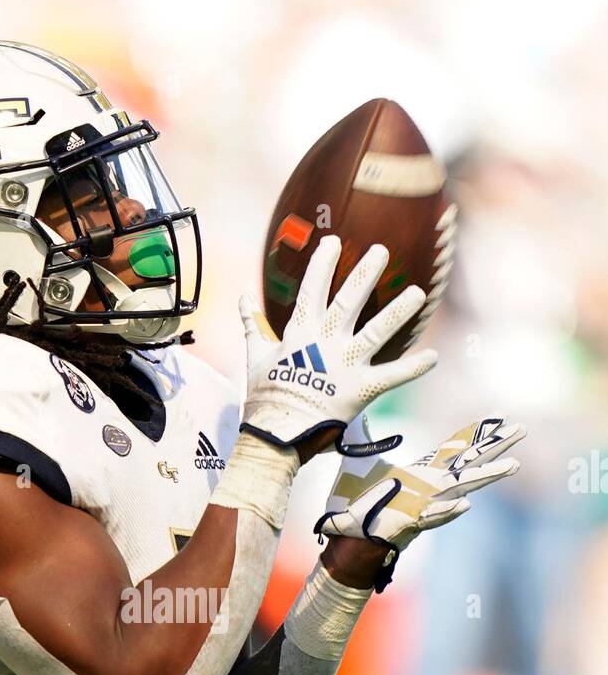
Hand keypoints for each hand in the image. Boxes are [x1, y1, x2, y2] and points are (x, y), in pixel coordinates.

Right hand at [238, 235, 437, 455]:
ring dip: (399, 311)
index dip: (323, 264)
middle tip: (381, 251)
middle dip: (365, 273)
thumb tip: (241, 298)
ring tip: (418, 292)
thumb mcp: (255, 355)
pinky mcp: (361, 389)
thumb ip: (251, 324)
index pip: (313, 290)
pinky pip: (392, 376)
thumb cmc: (265, 396)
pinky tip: (433, 356)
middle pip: (350, 301)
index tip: (334, 241)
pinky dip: (413, 368)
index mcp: (301, 333)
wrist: (277, 432)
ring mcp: (346, 365)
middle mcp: (327, 343)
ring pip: (377, 331)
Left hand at [316, 416, 525, 589]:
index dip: (478, 431)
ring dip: (487, 476)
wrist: (349, 534)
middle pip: (471, 461)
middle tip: (523, 428)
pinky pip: (434, 517)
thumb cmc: (359, 501)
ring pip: (462, 488)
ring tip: (514, 465)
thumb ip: (364, 437)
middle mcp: (431, 487)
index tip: (501, 416)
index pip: (457, 448)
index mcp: (424, 471)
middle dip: (496, 446)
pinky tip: (466, 503)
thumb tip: (357, 414)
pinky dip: (449, 511)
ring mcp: (425, 505)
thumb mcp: (360, 461)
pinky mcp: (411, 523)